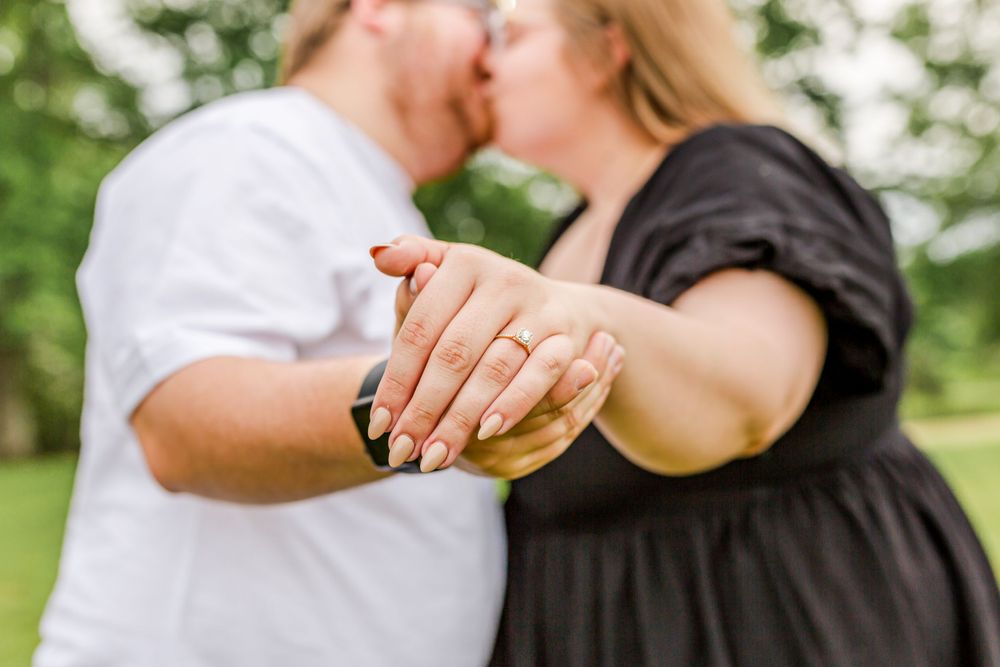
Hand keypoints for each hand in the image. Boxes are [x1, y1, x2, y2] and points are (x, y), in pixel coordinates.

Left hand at [368, 236, 603, 471]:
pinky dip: (513, 405)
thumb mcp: (445, 282)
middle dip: (424, 409)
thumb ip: (410, 271)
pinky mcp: (566, 337)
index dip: (397, 379)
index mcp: (464, 263)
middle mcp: (504, 280)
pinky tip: (486, 433)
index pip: (420, 329)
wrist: (558, 308)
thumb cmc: (480, 305)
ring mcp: (538, 308)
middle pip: (453, 354)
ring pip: (492, 370)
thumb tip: (381, 255)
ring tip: (434, 456)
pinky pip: (539, 376)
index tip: (378, 423)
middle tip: (400, 451)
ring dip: (461, 419)